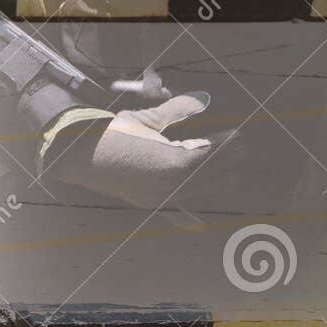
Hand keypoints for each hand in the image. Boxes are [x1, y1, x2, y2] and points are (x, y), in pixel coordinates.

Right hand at [46, 92, 238, 210]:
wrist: (82, 155)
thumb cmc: (115, 133)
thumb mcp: (147, 119)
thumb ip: (177, 111)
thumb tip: (201, 101)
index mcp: (173, 162)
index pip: (209, 154)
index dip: (226, 146)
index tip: (239, 137)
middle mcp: (170, 184)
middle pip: (207, 174)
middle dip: (226, 163)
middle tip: (244, 153)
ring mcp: (158, 196)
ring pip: (195, 193)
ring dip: (215, 185)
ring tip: (233, 178)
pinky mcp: (146, 202)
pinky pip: (171, 211)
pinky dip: (184, 218)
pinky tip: (197, 224)